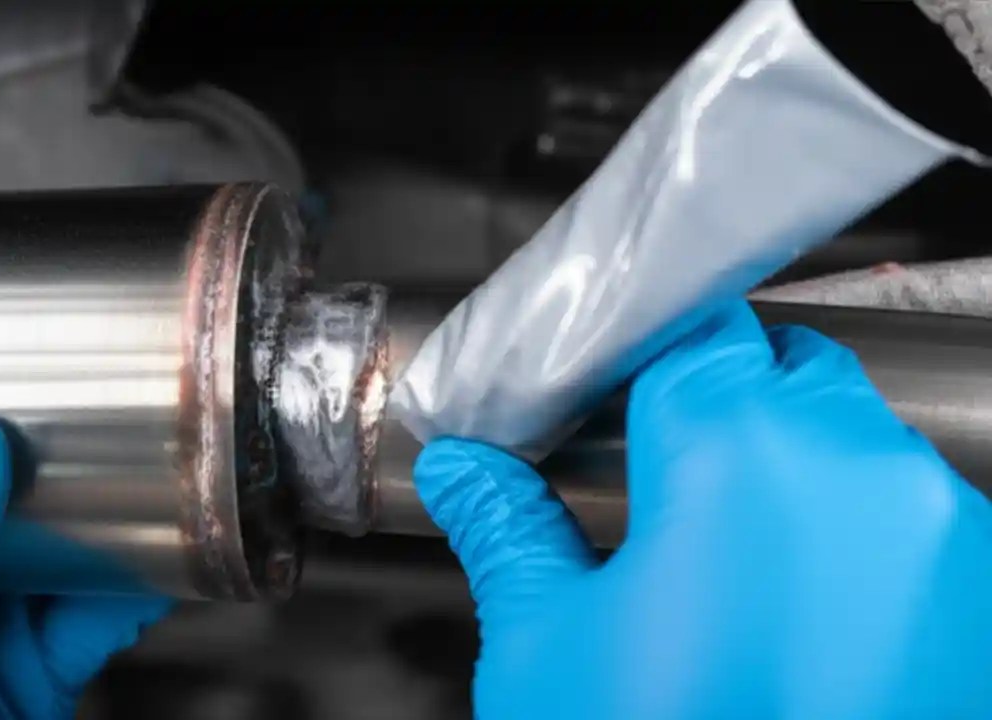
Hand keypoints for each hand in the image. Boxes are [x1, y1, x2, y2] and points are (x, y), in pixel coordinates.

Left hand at [0, 413, 169, 718]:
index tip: (34, 406)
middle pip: (6, 509)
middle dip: (58, 479)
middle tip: (110, 448)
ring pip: (60, 560)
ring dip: (103, 534)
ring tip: (143, 507)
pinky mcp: (32, 683)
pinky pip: (92, 625)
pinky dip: (127, 599)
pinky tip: (145, 579)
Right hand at [415, 302, 991, 718]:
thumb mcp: (553, 653)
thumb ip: (508, 534)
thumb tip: (462, 473)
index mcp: (740, 455)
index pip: (697, 327)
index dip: (649, 351)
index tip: (621, 387)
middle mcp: (866, 473)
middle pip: (786, 375)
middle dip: (722, 409)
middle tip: (660, 488)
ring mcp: (951, 540)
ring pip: (860, 451)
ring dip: (797, 480)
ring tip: (733, 575)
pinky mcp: (990, 604)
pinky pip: (921, 528)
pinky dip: (863, 545)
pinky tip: (805, 623)